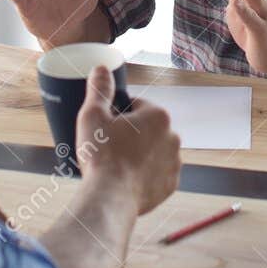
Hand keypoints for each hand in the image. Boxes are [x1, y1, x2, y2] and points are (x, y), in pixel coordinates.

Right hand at [75, 66, 180, 215]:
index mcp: (158, 115)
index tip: (106, 128)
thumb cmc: (101, 156)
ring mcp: (174, 163)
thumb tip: (101, 69)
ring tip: (116, 165)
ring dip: (139, 154)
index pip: (136, 106)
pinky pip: (156, 174)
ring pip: (152, 151)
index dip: (117, 114)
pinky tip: (127, 179)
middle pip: (146, 129)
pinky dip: (144, 175)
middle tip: (108, 147)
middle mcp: (173, 137)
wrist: (110, 198)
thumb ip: (99, 89)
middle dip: (130, 134)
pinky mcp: (170, 185)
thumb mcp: (93, 115)